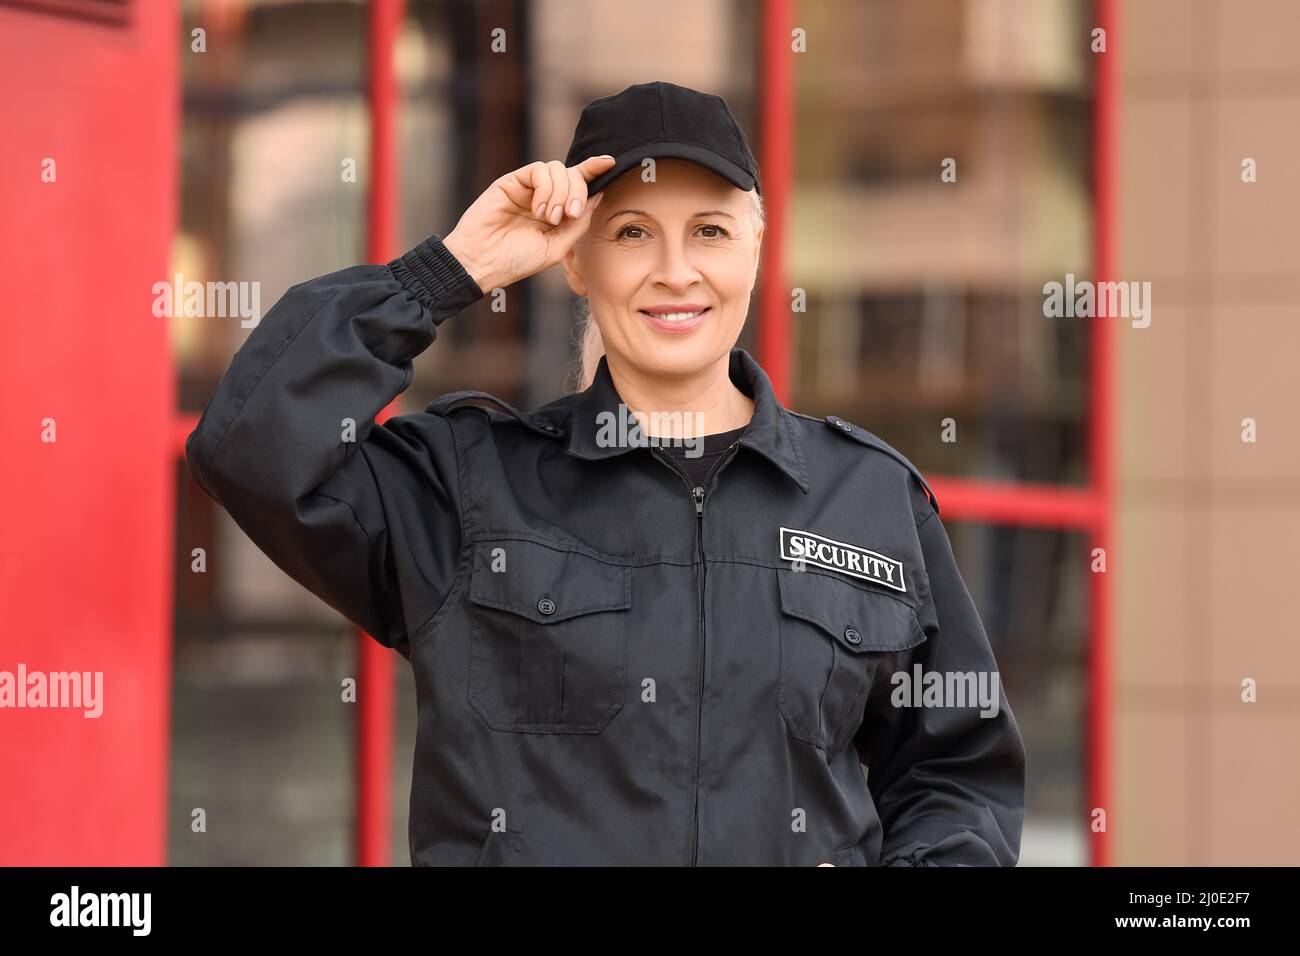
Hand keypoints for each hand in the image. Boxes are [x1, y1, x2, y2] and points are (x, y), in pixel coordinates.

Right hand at [442, 155, 616, 291]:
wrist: (483, 263)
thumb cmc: (517, 260)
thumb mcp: (557, 246)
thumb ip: (578, 222)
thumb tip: (599, 196)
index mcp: (556, 211)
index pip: (578, 184)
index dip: (593, 170)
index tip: (610, 162)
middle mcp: (543, 196)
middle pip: (572, 175)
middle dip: (578, 192)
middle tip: (569, 215)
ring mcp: (527, 188)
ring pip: (557, 169)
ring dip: (561, 193)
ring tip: (549, 218)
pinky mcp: (511, 181)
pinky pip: (539, 171)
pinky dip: (546, 189)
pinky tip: (539, 210)